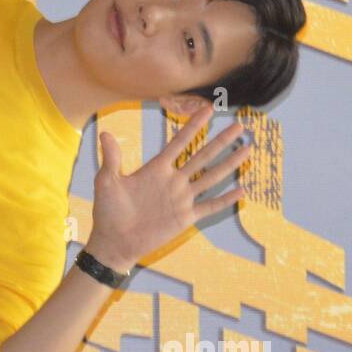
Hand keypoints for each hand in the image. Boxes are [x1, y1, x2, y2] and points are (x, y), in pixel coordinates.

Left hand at [86, 105, 249, 270]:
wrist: (115, 242)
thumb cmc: (108, 212)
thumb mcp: (107, 182)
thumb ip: (112, 158)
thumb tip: (105, 133)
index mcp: (156, 168)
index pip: (179, 142)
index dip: (193, 126)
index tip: (208, 109)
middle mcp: (173, 180)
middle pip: (202, 156)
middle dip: (220, 141)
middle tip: (239, 126)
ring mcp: (181, 199)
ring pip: (211, 177)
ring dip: (229, 164)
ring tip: (246, 150)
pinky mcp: (185, 217)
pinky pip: (210, 206)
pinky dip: (225, 199)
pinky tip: (241, 190)